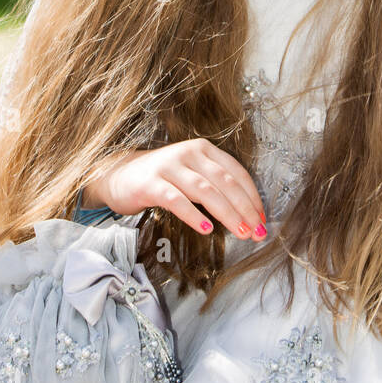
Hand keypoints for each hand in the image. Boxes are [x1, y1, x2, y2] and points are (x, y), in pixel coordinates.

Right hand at [84, 138, 267, 239]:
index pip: (236, 172)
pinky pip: (177, 200)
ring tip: (240, 232)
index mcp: (204, 150)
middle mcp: (189, 153)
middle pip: (225, 181)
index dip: (252, 196)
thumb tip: (246, 214)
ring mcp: (169, 166)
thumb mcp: (192, 175)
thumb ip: (215, 187)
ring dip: (226, 213)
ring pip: (205, 190)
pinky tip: (206, 229)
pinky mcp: (151, 183)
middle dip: (245, 208)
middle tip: (257, 231)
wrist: (118, 174)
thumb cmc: (162, 179)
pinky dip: (193, 215)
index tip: (263, 219)